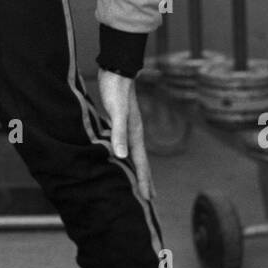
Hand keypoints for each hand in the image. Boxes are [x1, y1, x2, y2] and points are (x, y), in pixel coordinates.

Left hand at [97, 68, 153, 200]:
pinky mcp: (120, 121)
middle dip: (146, 179)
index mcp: (135, 133)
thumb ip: (118, 133)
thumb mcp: (116, 111)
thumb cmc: (115, 90)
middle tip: (151, 198)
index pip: (140, 162)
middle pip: (141, 160)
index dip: (144, 180)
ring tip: (140, 181)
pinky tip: (121, 156)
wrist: (117, 70)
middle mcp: (134, 132)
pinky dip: (126, 154)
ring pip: (134, 153)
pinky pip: (125, 144)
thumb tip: (121, 156)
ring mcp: (128, 126)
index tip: (148, 198)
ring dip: (137, 168)